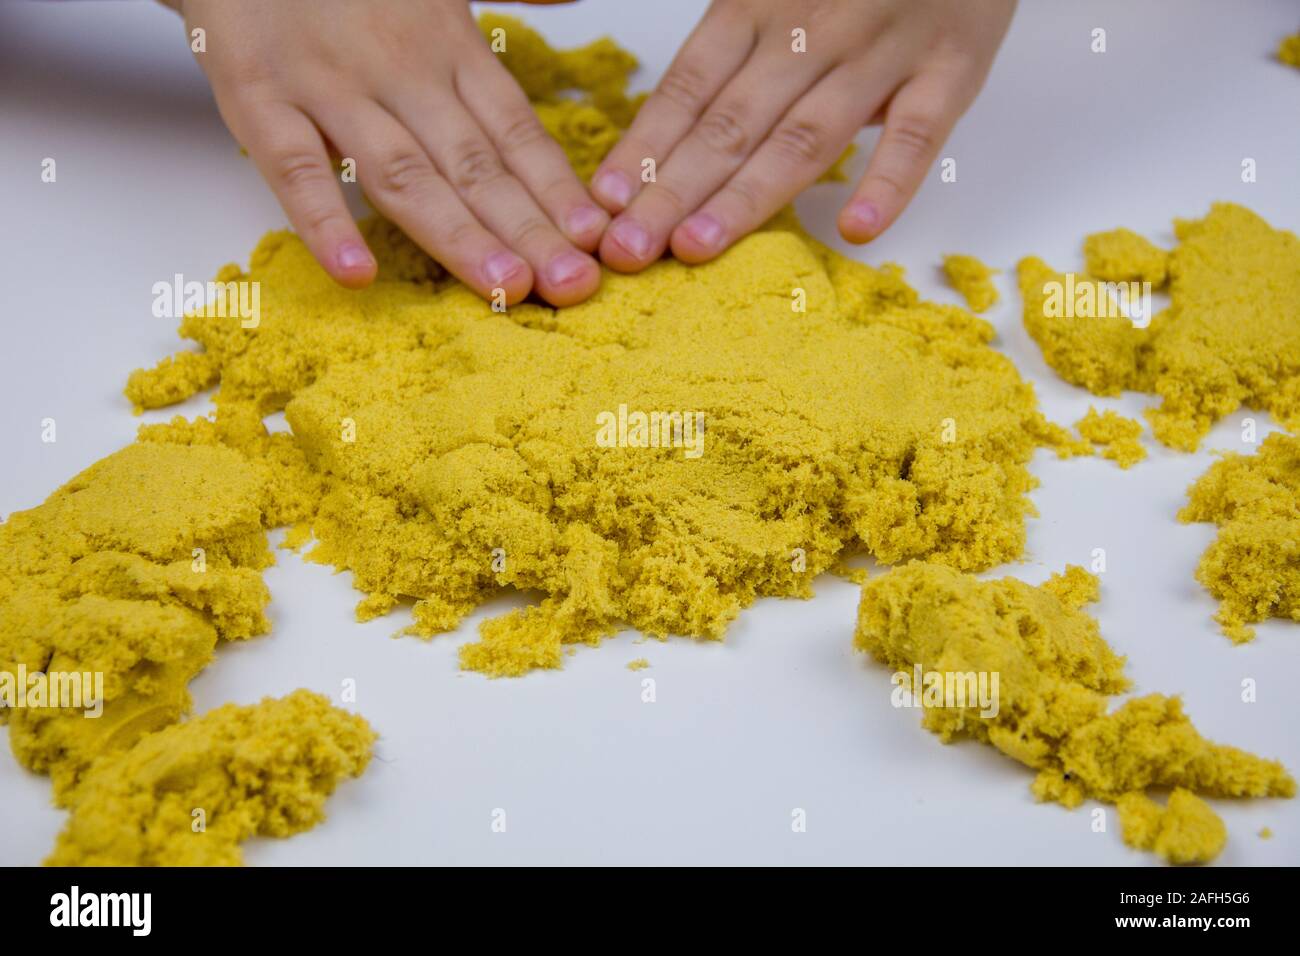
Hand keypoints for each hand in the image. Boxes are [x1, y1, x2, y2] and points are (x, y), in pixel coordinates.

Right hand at [170, 0, 607, 305]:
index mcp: (447, 46)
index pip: (514, 130)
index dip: (556, 189)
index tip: (595, 239)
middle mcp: (398, 70)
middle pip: (474, 165)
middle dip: (528, 230)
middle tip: (573, 286)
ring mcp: (327, 86)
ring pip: (403, 174)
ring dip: (457, 236)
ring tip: (504, 288)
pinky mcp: (257, 97)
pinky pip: (294, 167)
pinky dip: (323, 221)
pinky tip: (355, 274)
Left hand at [590, 0, 1014, 270]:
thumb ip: (724, 48)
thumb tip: (658, 136)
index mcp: (757, 5)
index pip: (689, 87)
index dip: (646, 148)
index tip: (606, 204)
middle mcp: (812, 29)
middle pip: (731, 122)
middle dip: (673, 190)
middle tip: (630, 248)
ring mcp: (883, 50)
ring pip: (805, 134)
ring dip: (747, 195)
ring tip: (697, 248)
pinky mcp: (951, 70)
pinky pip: (918, 132)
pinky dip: (890, 181)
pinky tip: (857, 229)